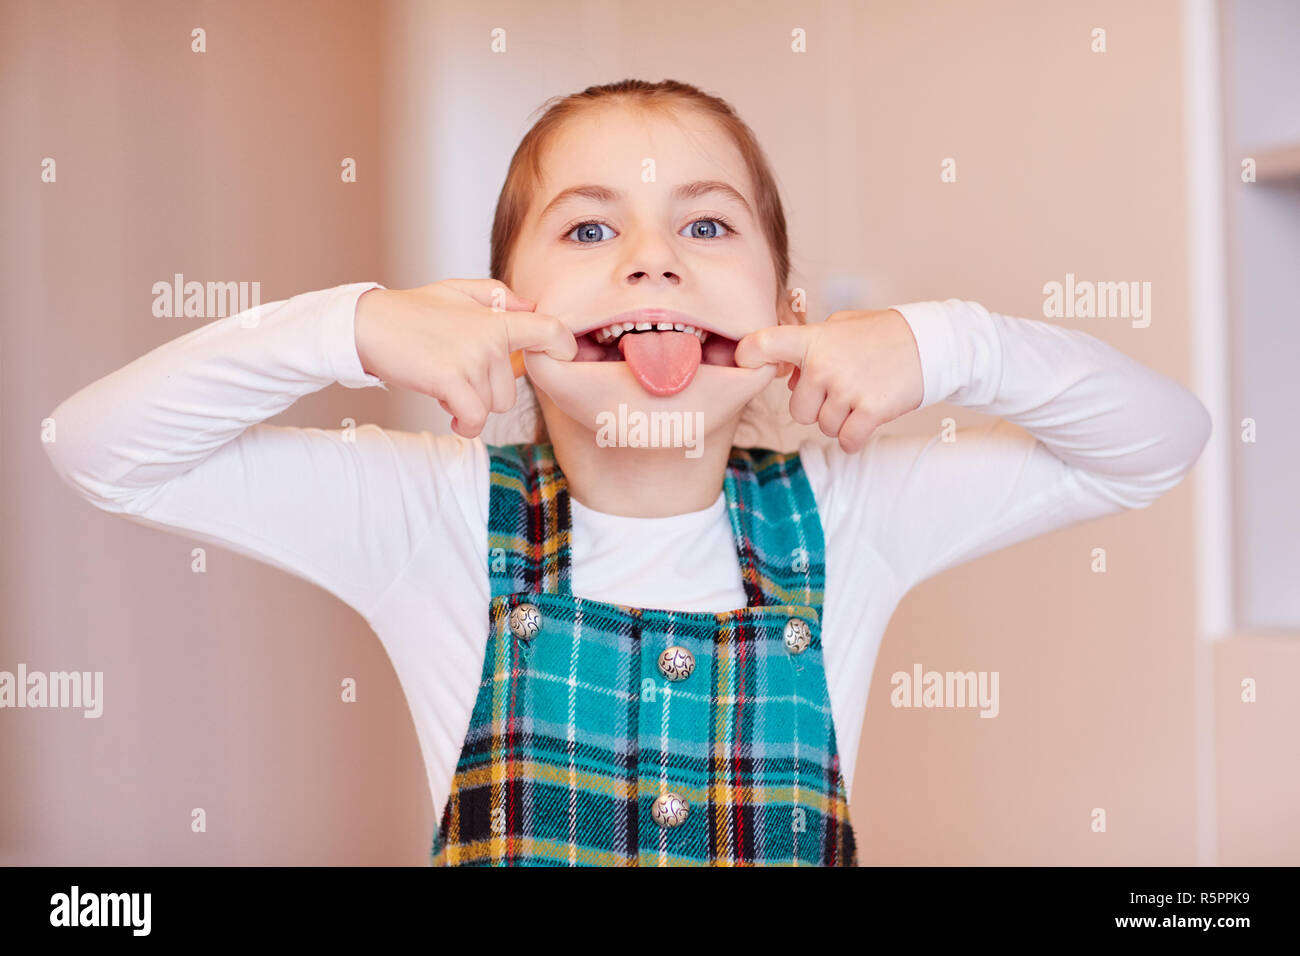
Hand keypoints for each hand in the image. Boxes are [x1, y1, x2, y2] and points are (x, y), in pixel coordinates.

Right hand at [355, 279, 575, 437]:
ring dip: (471, 403)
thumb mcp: (458, 291)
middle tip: (457, 373)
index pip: (550, 330)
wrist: (368, 325)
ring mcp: (472, 359)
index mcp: (497, 317)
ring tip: (446, 383)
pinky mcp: (452, 380)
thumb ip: (498, 296)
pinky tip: (453, 416)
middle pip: (512, 388)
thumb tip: (532, 306)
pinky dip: (465, 424)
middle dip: (486, 391)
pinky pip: (475, 418)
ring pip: (493, 404)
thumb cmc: (412, 310)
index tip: (561, 359)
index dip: (564, 347)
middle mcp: (490, 337)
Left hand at [733, 309, 923, 452]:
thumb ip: (808, 347)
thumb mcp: (840, 327)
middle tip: (843, 389)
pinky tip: (866, 421)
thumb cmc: (879, 335)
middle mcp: (824, 365)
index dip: (747, 355)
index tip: (744, 363)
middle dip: (818, 407)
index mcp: (812, 340)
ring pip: (824, 427)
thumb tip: (786, 378)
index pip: (763, 344)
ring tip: (862, 396)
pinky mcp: (870, 411)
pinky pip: (847, 441)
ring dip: (841, 420)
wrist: (929, 343)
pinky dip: (854, 438)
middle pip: (799, 411)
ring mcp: (846, 389)